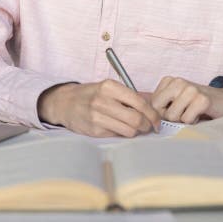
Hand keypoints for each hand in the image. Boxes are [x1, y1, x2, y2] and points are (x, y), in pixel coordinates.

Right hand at [37, 80, 161, 136]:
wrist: (65, 103)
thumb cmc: (91, 95)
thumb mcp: (108, 88)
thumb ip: (130, 95)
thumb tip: (153, 105)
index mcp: (109, 86)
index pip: (139, 103)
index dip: (152, 114)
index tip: (157, 121)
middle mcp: (102, 101)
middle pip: (136, 119)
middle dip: (147, 125)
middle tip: (148, 127)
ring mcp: (97, 117)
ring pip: (129, 131)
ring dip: (136, 132)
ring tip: (134, 127)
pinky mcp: (94, 131)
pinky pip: (117, 135)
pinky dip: (122, 133)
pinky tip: (118, 128)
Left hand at [151, 76, 222, 123]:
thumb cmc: (196, 103)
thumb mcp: (176, 100)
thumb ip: (161, 105)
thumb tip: (143, 117)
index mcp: (169, 80)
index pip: (153, 104)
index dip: (162, 113)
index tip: (175, 109)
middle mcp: (179, 82)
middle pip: (161, 111)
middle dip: (172, 117)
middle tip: (184, 111)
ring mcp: (191, 89)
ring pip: (173, 116)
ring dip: (183, 119)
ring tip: (193, 111)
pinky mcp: (202, 99)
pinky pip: (187, 120)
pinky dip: (193, 121)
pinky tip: (200, 113)